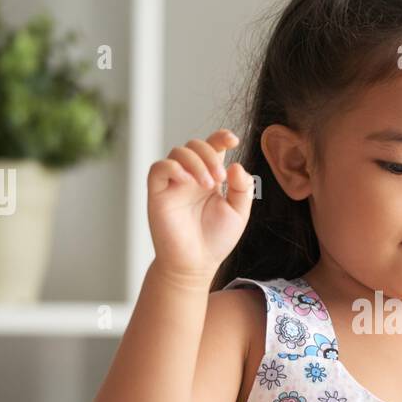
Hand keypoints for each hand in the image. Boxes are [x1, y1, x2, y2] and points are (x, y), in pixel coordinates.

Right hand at [146, 129, 252, 281]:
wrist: (196, 264)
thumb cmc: (216, 240)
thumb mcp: (239, 213)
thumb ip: (243, 188)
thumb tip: (235, 164)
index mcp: (210, 177)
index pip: (213, 147)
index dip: (221, 137)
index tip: (233, 140)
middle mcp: (191, 177)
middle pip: (195, 145)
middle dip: (210, 155)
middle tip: (220, 179)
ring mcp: (173, 184)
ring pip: (177, 152)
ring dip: (196, 162)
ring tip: (208, 184)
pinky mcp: (158, 194)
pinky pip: (158, 168)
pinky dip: (173, 167)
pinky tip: (187, 181)